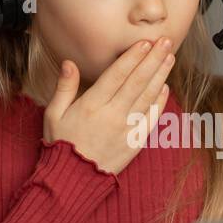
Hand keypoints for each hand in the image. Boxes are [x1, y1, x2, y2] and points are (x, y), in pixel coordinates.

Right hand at [43, 37, 173, 174]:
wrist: (73, 180)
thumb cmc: (61, 145)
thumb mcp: (54, 114)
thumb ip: (64, 87)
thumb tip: (69, 63)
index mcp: (91, 105)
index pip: (117, 75)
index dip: (133, 57)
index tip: (145, 42)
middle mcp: (112, 115)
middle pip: (137, 82)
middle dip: (153, 59)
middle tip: (165, 41)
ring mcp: (126, 129)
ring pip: (147, 97)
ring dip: (160, 76)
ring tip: (169, 57)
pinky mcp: (135, 143)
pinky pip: (151, 119)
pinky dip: (159, 102)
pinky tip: (165, 87)